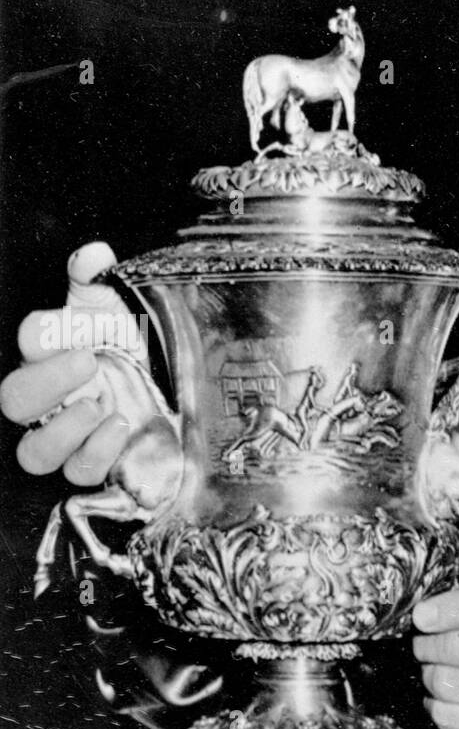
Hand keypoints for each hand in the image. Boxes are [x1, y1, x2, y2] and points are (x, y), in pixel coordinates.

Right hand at [0, 242, 143, 483]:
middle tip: (88, 363)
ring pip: (35, 453)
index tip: (89, 326)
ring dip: (63, 433)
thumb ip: (99, 278)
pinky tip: (122, 425)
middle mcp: (49, 398)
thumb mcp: (119, 305)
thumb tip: (92, 256)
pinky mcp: (95, 462)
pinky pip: (80, 472)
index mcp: (49, 353)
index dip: (51, 332)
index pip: (30, 339)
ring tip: (98, 406)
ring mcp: (68, 434)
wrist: (172, 381)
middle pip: (15, 400)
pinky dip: (98, 452)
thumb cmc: (132, 343)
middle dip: (47, 383)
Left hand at [412, 583, 458, 728]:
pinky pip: (445, 713)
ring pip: (444, 681)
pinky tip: (448, 694)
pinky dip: (436, 702)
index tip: (424, 614)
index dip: (450, 609)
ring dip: (430, 673)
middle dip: (429, 643)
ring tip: (439, 667)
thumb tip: (436, 608)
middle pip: (456, 646)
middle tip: (427, 640)